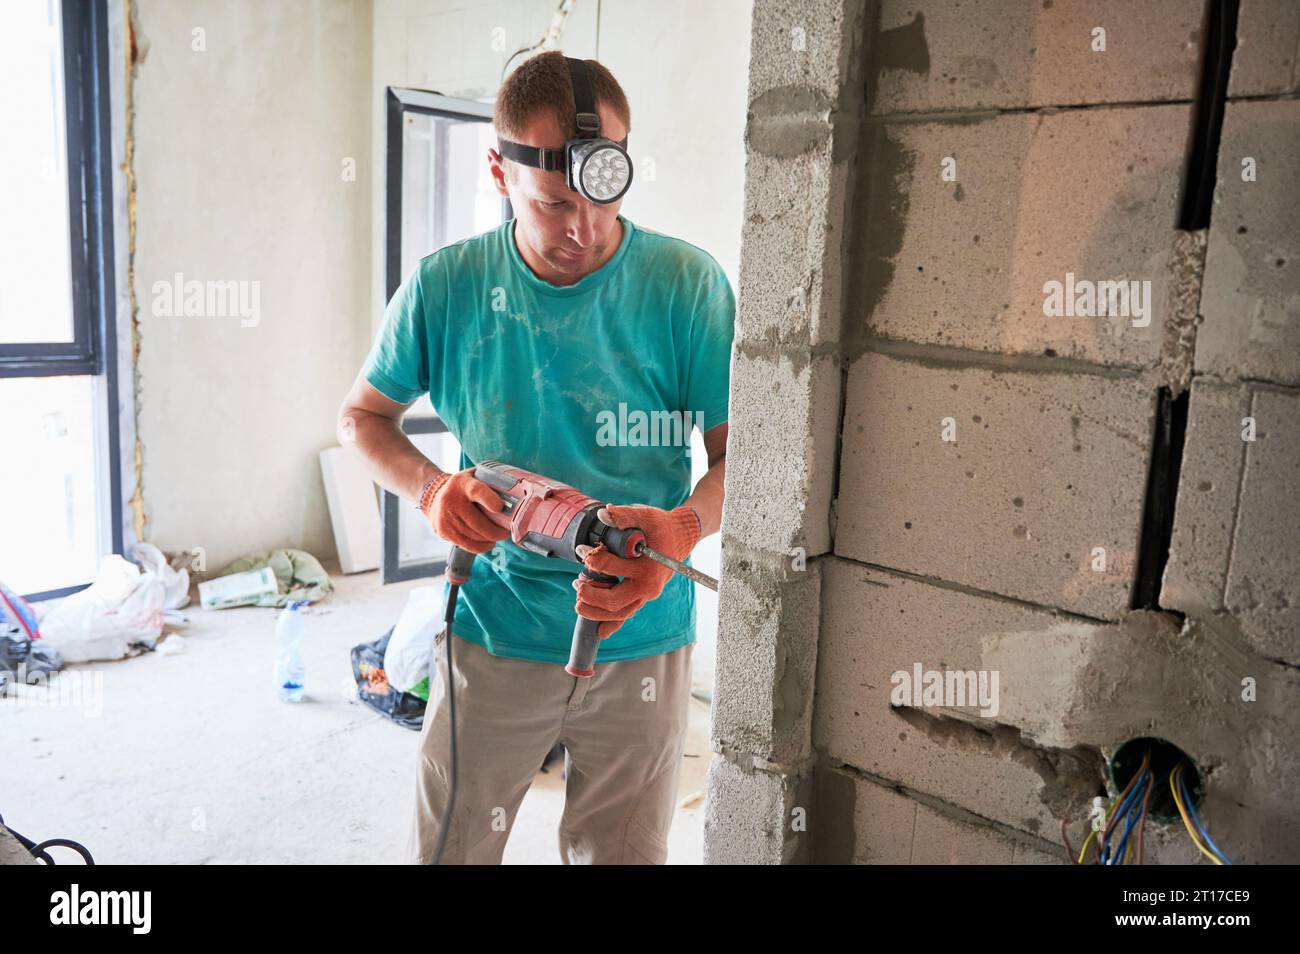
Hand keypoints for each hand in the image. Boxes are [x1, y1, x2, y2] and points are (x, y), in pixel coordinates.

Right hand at [420, 467, 510, 553]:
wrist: (433, 496)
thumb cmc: (463, 487)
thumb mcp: (474, 476)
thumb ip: (490, 481)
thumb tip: (519, 491)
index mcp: (463, 484)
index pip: (477, 491)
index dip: (489, 500)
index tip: (501, 508)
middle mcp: (451, 500)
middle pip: (478, 523)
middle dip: (497, 531)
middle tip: (507, 532)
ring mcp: (446, 517)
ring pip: (474, 536)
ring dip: (490, 540)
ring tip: (499, 537)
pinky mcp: (443, 531)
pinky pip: (466, 545)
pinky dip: (481, 547)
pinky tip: (488, 543)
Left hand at [572, 503, 701, 637]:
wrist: (679, 537)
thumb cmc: (660, 527)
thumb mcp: (644, 516)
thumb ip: (623, 516)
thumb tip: (603, 515)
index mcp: (648, 567)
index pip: (613, 568)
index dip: (593, 559)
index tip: (583, 550)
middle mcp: (648, 586)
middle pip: (614, 601)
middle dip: (591, 594)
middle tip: (577, 584)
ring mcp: (645, 595)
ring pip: (619, 613)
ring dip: (595, 611)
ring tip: (579, 600)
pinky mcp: (641, 597)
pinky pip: (626, 615)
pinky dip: (612, 625)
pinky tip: (599, 632)